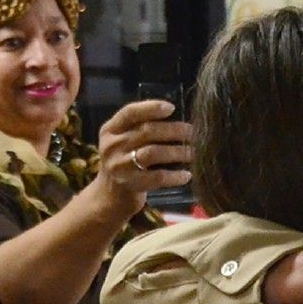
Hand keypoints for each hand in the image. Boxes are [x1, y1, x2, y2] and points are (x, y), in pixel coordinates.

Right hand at [94, 99, 193, 213]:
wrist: (109, 196)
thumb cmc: (124, 162)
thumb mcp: (123, 141)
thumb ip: (139, 128)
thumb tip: (176, 117)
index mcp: (110, 129)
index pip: (130, 112)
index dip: (151, 108)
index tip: (172, 108)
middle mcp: (112, 145)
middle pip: (147, 131)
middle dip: (173, 130)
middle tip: (193, 133)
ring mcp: (119, 165)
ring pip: (153, 152)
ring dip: (177, 151)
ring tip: (193, 153)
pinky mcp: (129, 184)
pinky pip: (157, 177)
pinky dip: (175, 176)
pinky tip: (186, 175)